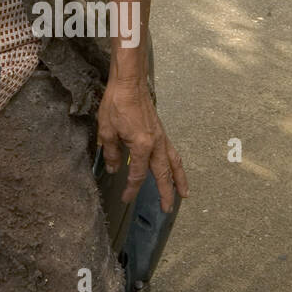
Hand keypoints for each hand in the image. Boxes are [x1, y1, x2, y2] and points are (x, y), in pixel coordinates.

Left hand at [97, 75, 188, 212]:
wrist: (129, 83)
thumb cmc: (117, 103)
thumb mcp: (107, 131)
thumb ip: (111, 153)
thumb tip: (114, 168)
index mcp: (142, 145)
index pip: (138, 174)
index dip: (132, 188)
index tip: (126, 198)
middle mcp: (155, 143)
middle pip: (164, 174)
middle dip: (167, 192)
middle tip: (167, 209)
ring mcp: (161, 137)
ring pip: (174, 163)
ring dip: (179, 180)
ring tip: (184, 194)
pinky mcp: (160, 131)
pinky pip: (172, 152)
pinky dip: (176, 164)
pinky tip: (175, 169)